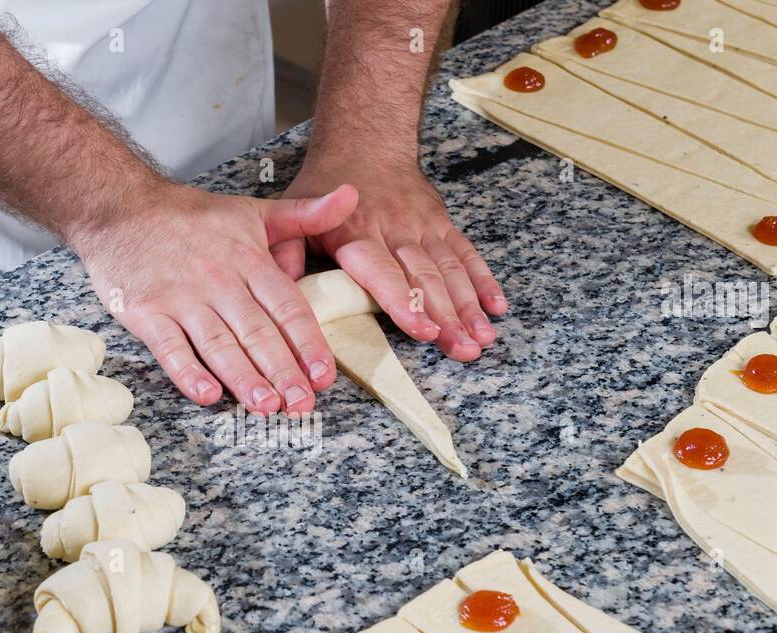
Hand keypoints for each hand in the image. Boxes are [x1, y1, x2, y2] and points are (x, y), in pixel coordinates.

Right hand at [71, 181, 358, 413]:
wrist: (118, 206)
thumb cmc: (189, 217)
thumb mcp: (253, 211)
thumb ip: (305, 215)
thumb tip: (353, 197)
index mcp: (248, 259)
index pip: (286, 307)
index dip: (306, 343)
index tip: (323, 374)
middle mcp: (218, 281)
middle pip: (257, 332)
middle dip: (282, 371)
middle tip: (302, 404)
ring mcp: (181, 298)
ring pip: (219, 344)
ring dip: (243, 378)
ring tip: (266, 406)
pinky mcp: (146, 313)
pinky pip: (170, 347)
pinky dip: (188, 372)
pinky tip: (208, 395)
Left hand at [274, 157, 507, 361]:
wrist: (364, 138)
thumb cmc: (325, 184)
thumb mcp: (294, 211)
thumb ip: (286, 250)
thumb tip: (279, 288)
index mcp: (356, 233)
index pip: (382, 273)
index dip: (404, 304)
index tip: (422, 331)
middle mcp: (394, 230)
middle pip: (425, 279)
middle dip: (448, 318)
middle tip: (464, 350)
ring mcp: (421, 226)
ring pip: (450, 270)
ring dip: (469, 306)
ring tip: (483, 339)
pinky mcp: (440, 223)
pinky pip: (466, 253)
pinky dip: (484, 280)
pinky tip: (496, 307)